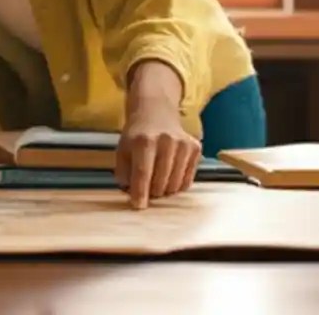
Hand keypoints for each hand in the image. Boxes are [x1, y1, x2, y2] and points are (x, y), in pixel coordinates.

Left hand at [114, 61, 200, 209]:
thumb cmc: (137, 135)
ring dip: (164, 190)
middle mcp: (166, 141)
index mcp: (144, 141)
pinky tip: (169, 175)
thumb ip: (124, 173)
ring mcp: (183, 144)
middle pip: (160, 182)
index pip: (142, 173)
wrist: (156, 112)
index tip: (138, 206)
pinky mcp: (195, 148)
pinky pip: (187, 181)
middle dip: (151, 192)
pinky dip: (177, 185)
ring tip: (157, 181)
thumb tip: (130, 194)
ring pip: (175, 185)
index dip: (140, 192)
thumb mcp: (123, 150)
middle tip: (147, 189)